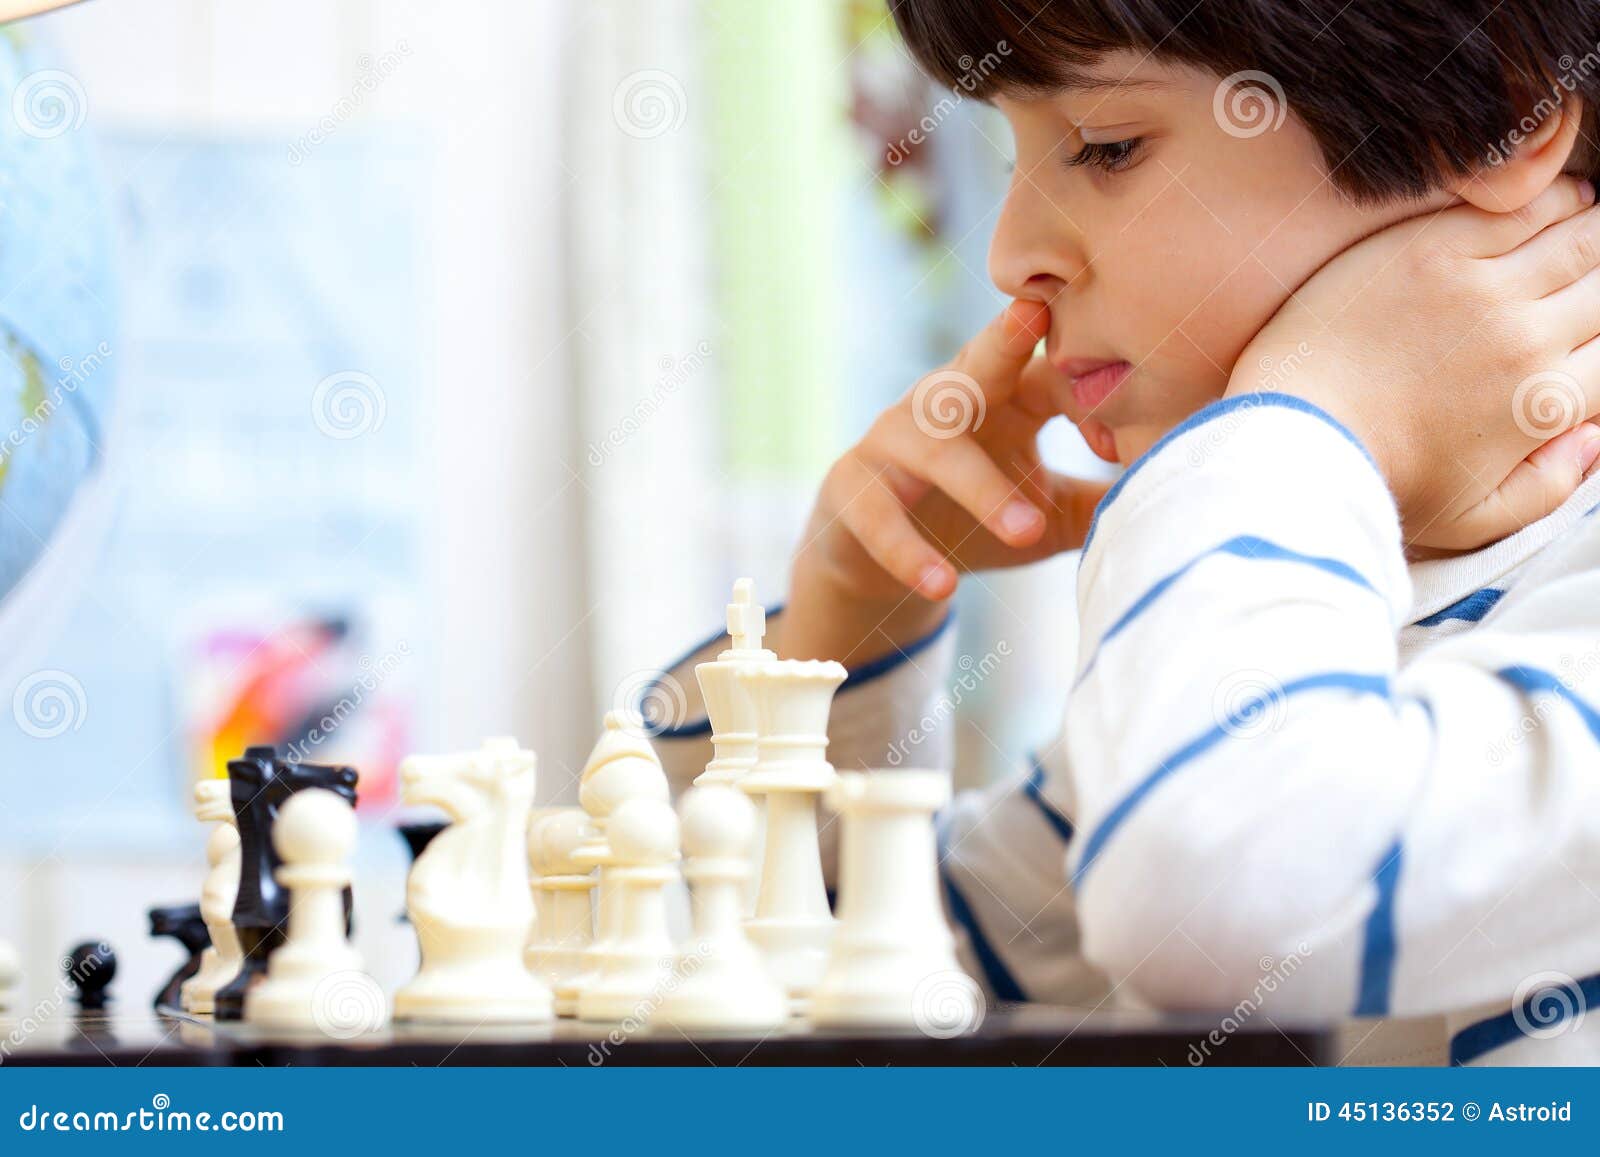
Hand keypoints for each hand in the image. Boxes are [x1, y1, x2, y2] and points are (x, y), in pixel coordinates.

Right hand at [780, 301, 1108, 663]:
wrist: (880, 566)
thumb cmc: (975, 521)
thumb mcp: (1047, 511)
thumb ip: (1101, 499)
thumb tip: (1184, 492)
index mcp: (1001, 399)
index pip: (1049, 376)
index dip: (1086, 403)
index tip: (1118, 449)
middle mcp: (944, 404)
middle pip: (976, 360)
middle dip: (1002, 335)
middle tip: (1032, 316)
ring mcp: (892, 440)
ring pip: (936, 448)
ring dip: (982, 487)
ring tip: (1025, 530)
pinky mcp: (850, 488)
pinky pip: (878, 513)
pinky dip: (908, 549)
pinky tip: (941, 583)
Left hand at [1230, 177, 1599, 550]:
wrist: (1295, 435)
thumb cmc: (1375, 482)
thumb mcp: (1472, 519)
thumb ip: (1548, 487)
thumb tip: (1592, 439)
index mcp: (1545, 403)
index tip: (1591, 328)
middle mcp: (1526, 339)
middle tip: (1590, 278)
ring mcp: (1480, 288)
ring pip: (1578, 237)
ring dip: (1594, 230)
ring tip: (1589, 228)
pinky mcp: (1431, 249)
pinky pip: (1519, 209)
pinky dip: (1554, 200)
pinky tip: (1564, 201)